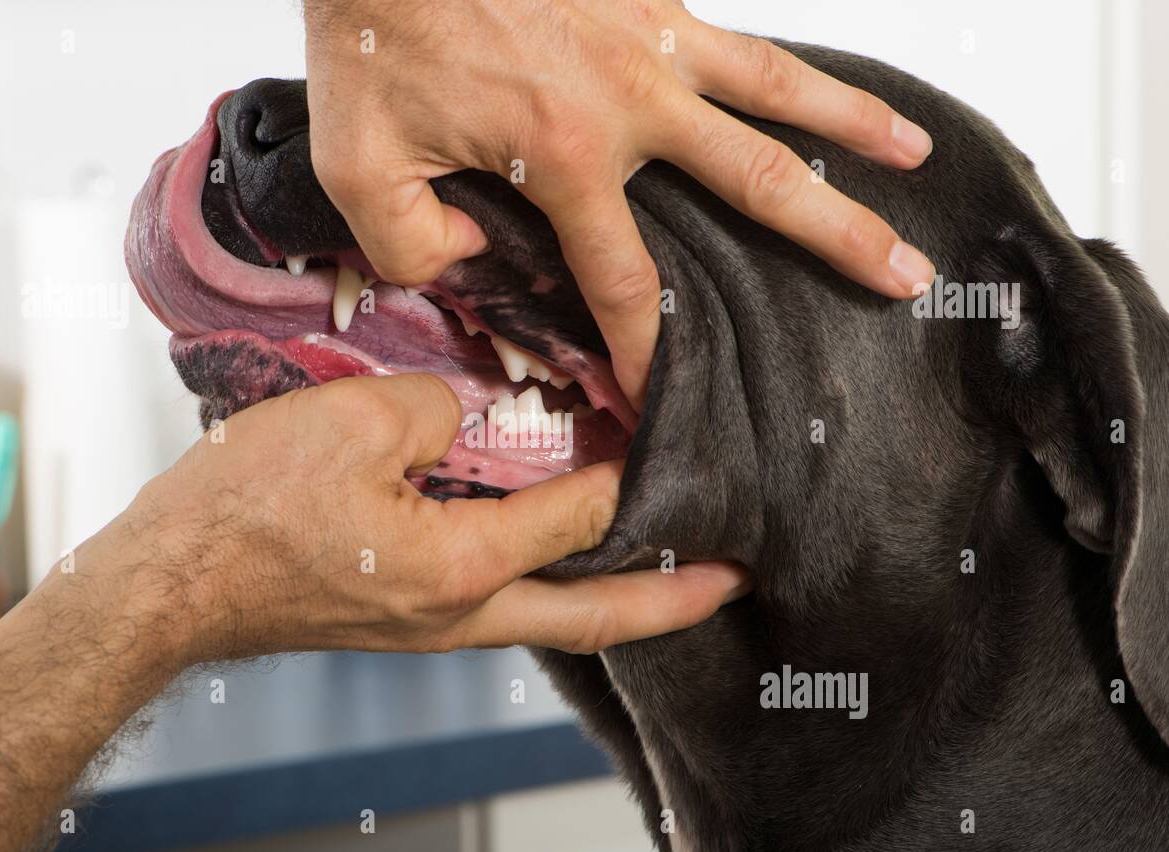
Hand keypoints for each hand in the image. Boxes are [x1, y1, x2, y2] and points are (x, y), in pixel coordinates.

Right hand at [129, 374, 748, 664]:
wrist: (172, 582)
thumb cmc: (245, 511)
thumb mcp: (353, 423)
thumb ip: (438, 407)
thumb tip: (467, 412)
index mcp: (458, 567)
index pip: (578, 517)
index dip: (623, 470)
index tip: (655, 432)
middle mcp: (458, 612)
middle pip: (592, 616)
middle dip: (670, 599)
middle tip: (733, 581)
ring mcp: (432, 625)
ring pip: (550, 618)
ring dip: (613, 597)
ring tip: (666, 572)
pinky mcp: (405, 618)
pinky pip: (499, 605)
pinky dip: (546, 583)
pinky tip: (555, 553)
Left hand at [303, 0, 935, 408]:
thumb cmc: (373, 28)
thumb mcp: (359, 162)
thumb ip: (413, 242)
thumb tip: (472, 261)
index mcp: (568, 154)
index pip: (627, 279)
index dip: (648, 348)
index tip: (669, 393)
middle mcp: (635, 98)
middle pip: (762, 185)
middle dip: (840, 238)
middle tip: (903, 274)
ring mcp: (653, 34)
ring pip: (778, 89)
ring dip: (853, 124)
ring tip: (914, 153)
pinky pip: (736, 33)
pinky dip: (785, 60)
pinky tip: (815, 81)